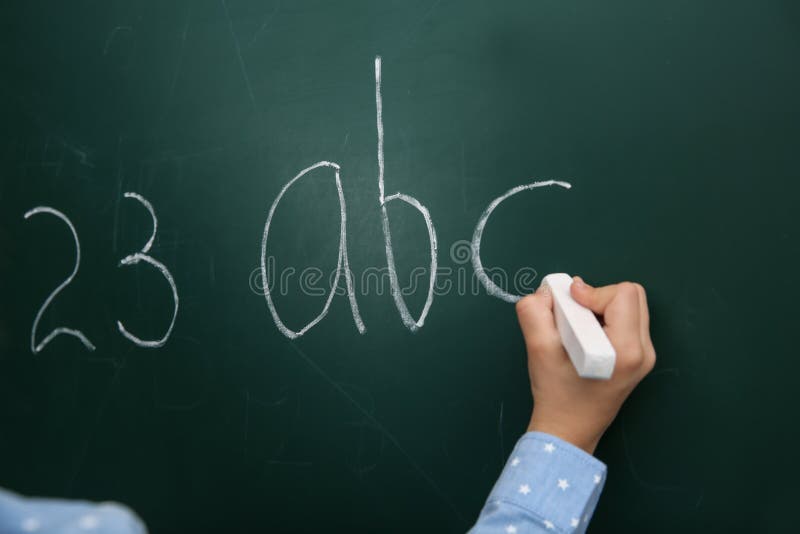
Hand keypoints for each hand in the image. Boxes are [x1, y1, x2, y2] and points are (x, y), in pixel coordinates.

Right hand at [515, 277, 655, 453]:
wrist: (567, 431)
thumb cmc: (556, 395)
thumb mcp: (538, 349)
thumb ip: (534, 312)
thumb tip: (546, 291)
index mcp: (626, 349)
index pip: (622, 294)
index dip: (591, 293)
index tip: (568, 309)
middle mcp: (644, 351)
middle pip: (631, 295)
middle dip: (597, 298)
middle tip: (572, 317)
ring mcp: (645, 356)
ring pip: (630, 306)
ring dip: (600, 308)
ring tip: (577, 329)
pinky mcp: (638, 359)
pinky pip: (626, 321)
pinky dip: (604, 319)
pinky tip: (585, 338)